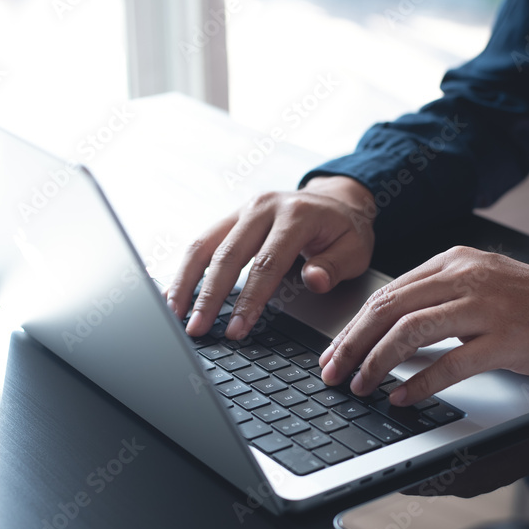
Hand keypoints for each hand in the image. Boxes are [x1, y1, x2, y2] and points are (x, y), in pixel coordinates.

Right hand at [164, 176, 375, 338]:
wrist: (335, 200)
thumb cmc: (344, 229)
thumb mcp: (355, 249)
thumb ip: (335, 266)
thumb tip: (314, 280)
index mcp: (295, 216)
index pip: (267, 263)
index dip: (249, 299)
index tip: (236, 328)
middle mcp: (263, 208)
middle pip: (227, 255)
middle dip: (209, 296)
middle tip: (196, 328)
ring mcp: (243, 210)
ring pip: (204, 245)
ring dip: (186, 281)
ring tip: (174, 312)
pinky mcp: (230, 218)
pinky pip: (202, 243)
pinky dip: (185, 270)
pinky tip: (173, 293)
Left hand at [318, 246, 528, 405]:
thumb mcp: (483, 289)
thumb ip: (440, 303)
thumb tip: (390, 337)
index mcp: (454, 263)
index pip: (387, 294)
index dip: (353, 327)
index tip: (333, 354)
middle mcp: (465, 277)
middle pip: (389, 309)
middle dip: (352, 345)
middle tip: (333, 374)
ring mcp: (487, 306)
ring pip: (411, 331)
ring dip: (378, 362)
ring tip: (361, 386)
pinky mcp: (508, 337)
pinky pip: (452, 361)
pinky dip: (420, 383)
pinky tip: (402, 397)